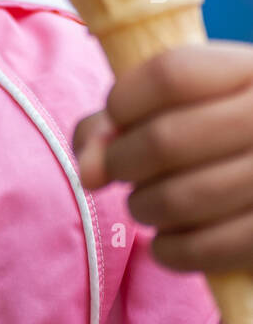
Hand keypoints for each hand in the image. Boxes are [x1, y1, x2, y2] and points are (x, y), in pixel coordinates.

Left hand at [72, 42, 252, 273]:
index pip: (170, 75)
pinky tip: (168, 241)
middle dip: (121, 161)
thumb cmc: (216, 136)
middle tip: (120, 171)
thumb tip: (88, 170)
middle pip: (165, 138)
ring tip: (145, 204)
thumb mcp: (182, 105)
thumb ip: (121, 119)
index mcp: (249, 73)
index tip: (115, 118)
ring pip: (179, 198)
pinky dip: (170, 250)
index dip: (124, 100)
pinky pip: (205, 250)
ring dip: (142, 206)